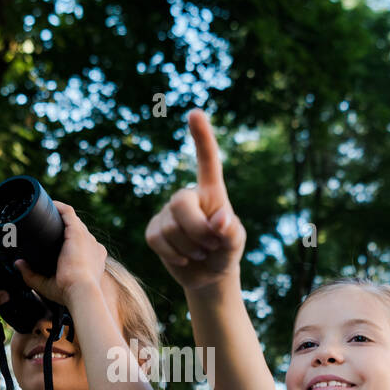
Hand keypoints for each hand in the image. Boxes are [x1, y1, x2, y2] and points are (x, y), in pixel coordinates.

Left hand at [13, 200, 106, 307]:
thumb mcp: (47, 285)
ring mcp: (86, 237)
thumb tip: (18, 265)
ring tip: (45, 213)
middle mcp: (93, 246)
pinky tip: (48, 205)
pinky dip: (58, 207)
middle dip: (63, 228)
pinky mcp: (77, 231)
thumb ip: (32, 276)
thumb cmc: (70, 293)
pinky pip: (68, 212)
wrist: (81, 292)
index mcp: (93, 259)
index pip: (81, 244)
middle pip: (77, 231)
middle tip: (45, 227)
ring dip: (59, 215)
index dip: (69, 241)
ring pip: (73, 220)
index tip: (55, 240)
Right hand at [145, 108, 246, 292]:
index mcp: (211, 192)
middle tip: (211, 246)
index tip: (195, 113)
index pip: (207, 162)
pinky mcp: (154, 230)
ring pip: (170, 227)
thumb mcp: (235, 244)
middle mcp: (188, 197)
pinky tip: (185, 258)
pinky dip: (174, 255)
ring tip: (201, 253)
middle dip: (196, 229)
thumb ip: (232, 231)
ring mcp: (168, 213)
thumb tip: (219, 220)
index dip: (201, 138)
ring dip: (189, 247)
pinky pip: (157, 240)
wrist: (208, 276)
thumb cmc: (225, 253)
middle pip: (180, 203)